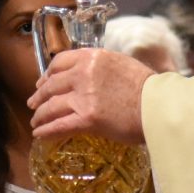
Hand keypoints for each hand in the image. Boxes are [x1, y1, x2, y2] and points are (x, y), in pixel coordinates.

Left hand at [27, 48, 153, 143]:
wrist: (159, 106)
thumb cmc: (148, 88)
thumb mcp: (122, 64)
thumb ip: (101, 68)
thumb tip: (91, 77)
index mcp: (93, 57)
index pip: (60, 62)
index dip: (47, 74)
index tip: (43, 82)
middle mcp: (83, 73)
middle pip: (51, 85)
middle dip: (39, 96)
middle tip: (33, 103)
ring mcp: (83, 96)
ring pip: (51, 106)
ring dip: (40, 115)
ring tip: (35, 121)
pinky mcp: (86, 118)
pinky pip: (59, 125)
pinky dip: (46, 131)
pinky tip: (40, 135)